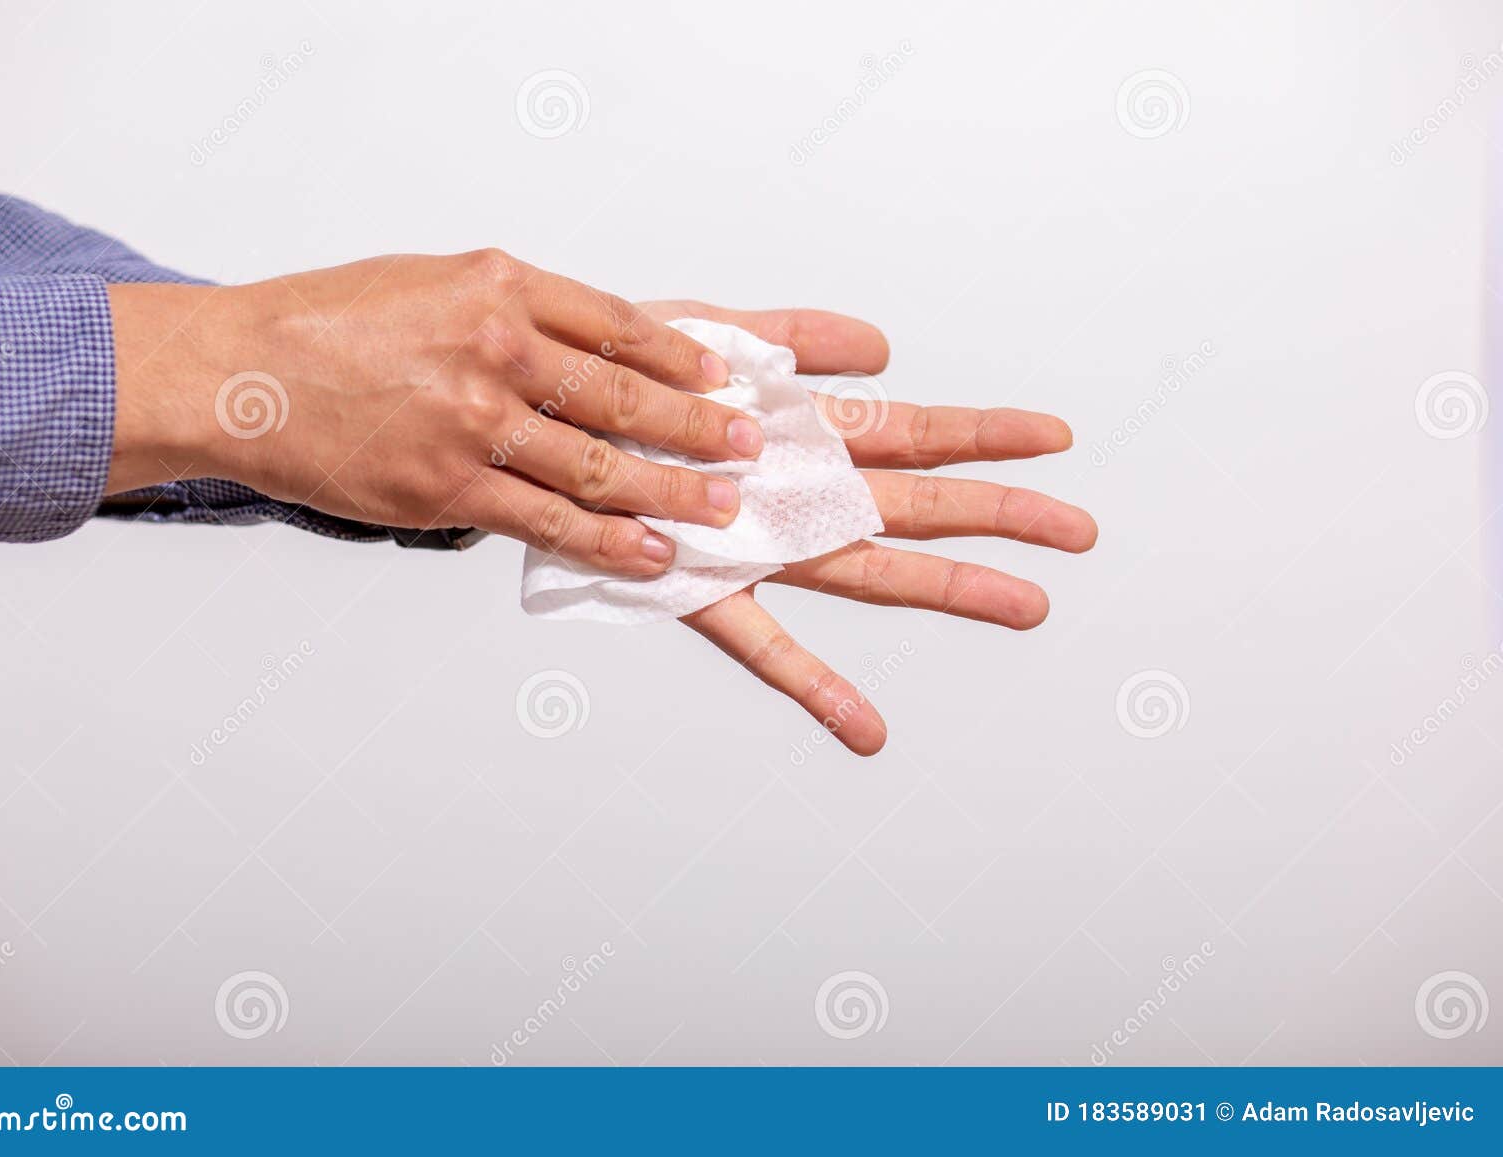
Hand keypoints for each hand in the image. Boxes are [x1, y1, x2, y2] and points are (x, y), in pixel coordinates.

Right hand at [105, 251, 767, 574]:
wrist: (239, 374)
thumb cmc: (329, 324)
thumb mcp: (431, 282)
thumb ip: (512, 309)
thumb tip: (588, 345)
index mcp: (497, 287)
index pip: (617, 324)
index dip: (683, 356)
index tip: (725, 375)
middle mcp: (494, 351)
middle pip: (625, 397)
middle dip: (698, 427)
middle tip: (748, 446)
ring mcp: (473, 425)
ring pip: (598, 467)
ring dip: (672, 493)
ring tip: (724, 509)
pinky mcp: (446, 490)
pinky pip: (548, 523)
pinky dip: (608, 543)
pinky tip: (652, 555)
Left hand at [639, 301, 1097, 756]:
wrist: (540, 422)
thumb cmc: (625, 383)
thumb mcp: (712, 337)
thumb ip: (793, 337)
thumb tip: (883, 345)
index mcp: (801, 437)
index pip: (914, 432)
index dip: (985, 434)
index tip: (1056, 436)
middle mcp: (796, 498)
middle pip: (917, 502)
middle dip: (1000, 514)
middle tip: (1080, 529)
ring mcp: (760, 550)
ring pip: (871, 570)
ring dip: (951, 586)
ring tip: (1028, 606)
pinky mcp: (703, 590)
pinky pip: (766, 648)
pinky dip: (815, 689)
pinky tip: (865, 731)